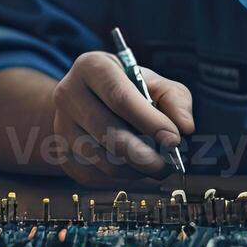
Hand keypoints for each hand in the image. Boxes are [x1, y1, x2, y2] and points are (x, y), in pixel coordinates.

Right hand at [50, 51, 192, 186]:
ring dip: (134, 170)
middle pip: (108, 133)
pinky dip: (118, 180)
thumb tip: (185, 127)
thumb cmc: (129, 89)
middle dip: (144, 155)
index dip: (149, 122)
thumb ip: (175, 100)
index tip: (174, 139)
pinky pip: (91, 176)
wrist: (91, 99)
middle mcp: (68, 94)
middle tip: (169, 165)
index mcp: (92, 67)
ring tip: (154, 166)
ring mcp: (60, 125)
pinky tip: (134, 170)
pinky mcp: (60, 152)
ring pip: (100, 159)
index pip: (119, 98)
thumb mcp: (154, 82)